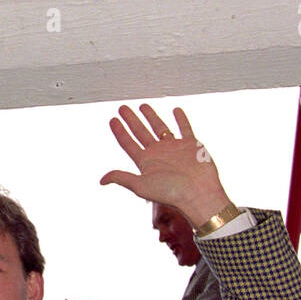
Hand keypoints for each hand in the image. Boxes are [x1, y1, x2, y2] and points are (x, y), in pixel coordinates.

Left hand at [100, 104, 230, 227]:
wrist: (198, 193)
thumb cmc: (171, 193)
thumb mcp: (141, 185)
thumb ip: (122, 178)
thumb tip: (102, 180)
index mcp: (145, 162)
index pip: (128, 143)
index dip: (119, 132)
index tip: (112, 120)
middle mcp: (159, 154)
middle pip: (141, 132)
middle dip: (131, 120)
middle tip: (123, 108)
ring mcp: (175, 148)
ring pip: (160, 128)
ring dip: (151, 117)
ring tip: (143, 106)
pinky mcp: (191, 145)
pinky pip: (185, 128)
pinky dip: (181, 119)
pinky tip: (176, 110)